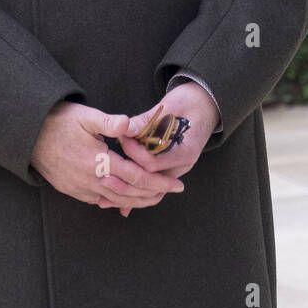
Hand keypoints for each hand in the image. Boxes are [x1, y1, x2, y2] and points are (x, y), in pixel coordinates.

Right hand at [30, 101, 185, 210]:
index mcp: (98, 161)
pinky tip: (126, 197)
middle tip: (172, 191)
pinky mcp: (72, 190)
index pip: (136, 177)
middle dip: (153, 195)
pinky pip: (99, 200)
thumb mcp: (85, 116)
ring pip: (115, 201)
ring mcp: (80, 188)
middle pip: (129, 194)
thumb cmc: (59, 121)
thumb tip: (130, 123)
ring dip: (137, 201)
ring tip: (155, 196)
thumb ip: (109, 123)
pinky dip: (117, 201)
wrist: (29, 135)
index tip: (177, 184)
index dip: (159, 182)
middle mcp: (91, 180)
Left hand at [106, 82, 218, 215]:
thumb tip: (124, 127)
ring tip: (103, 197)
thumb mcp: (169, 106)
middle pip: (150, 182)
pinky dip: (135, 191)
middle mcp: (182, 166)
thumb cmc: (188, 102)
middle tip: (103, 175)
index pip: (153, 163)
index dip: (133, 152)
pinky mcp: (169, 169)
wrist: (204, 105)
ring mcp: (176, 170)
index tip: (120, 139)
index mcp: (185, 151)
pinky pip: (151, 185)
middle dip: (125, 181)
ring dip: (128, 193)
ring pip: (151, 191)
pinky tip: (118, 205)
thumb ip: (146, 121)